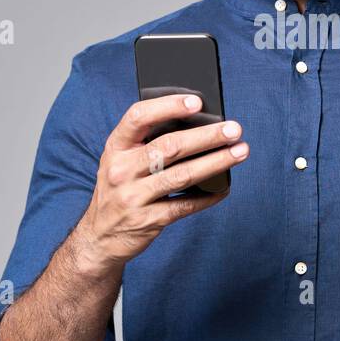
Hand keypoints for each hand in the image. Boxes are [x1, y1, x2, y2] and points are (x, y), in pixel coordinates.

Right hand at [73, 94, 248, 268]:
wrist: (99, 238)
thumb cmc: (119, 188)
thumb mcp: (121, 161)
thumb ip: (147, 143)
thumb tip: (198, 124)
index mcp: (115, 147)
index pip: (138, 117)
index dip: (168, 106)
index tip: (198, 102)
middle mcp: (121, 170)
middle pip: (169, 146)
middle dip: (206, 136)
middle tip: (234, 129)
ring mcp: (133, 197)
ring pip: (182, 175)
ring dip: (216, 162)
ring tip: (240, 151)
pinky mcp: (148, 221)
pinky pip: (185, 206)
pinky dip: (209, 196)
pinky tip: (224, 187)